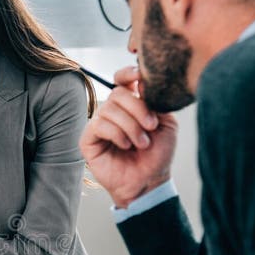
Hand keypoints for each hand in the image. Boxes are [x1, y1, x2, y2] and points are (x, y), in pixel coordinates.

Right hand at [79, 67, 177, 208]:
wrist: (149, 181)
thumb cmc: (157, 155)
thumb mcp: (165, 123)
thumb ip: (156, 101)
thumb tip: (142, 81)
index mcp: (130, 104)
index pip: (121, 80)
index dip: (127, 74)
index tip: (139, 76)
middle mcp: (112, 112)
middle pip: (118, 93)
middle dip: (138, 109)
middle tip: (151, 127)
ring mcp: (99, 125)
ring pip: (109, 109)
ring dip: (130, 126)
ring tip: (141, 143)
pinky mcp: (88, 139)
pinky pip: (99, 125)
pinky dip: (116, 134)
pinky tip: (125, 146)